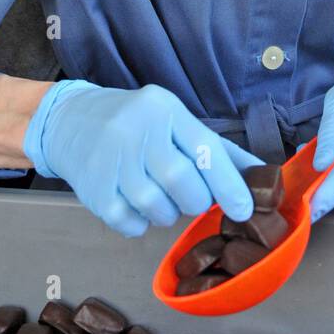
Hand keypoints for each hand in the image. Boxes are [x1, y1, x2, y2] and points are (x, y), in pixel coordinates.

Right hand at [23, 79, 262, 236]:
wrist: (70, 121)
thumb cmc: (136, 124)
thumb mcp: (175, 121)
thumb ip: (218, 150)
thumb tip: (263, 176)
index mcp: (164, 109)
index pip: (205, 151)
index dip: (229, 186)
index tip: (245, 210)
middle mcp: (137, 130)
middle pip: (183, 184)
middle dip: (195, 201)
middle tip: (189, 196)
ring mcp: (110, 159)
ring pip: (158, 208)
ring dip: (167, 213)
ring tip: (159, 196)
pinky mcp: (92, 188)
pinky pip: (131, 223)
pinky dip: (140, 223)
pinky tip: (134, 203)